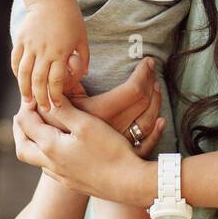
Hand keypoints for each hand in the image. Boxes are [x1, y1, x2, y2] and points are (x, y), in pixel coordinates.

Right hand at [11, 0, 89, 107]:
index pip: (56, 80)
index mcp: (60, 52)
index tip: (56, 105)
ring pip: (23, 73)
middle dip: (40, 97)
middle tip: (42, 108)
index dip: (55, 95)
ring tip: (27, 101)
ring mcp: (30, 45)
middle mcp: (44, 51)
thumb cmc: (71, 19)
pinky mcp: (20, 39)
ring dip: (24, 89)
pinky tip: (20, 80)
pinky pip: (16, 60)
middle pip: (38, 80)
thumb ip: (84, 57)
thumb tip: (84, 74)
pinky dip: (17, 72)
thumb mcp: (82, 38)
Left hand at [13, 92, 154, 205]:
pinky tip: (60, 149)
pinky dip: (47, 155)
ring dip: (33, 143)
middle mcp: (50, 164)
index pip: (26, 123)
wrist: (128, 183)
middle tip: (23, 115)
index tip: (33, 96)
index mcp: (50, 146)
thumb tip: (47, 98)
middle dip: (19, 130)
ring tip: (41, 129)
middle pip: (22, 147)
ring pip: (35, 160)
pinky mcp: (72, 184)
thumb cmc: (110, 150)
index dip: (26, 107)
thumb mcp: (86, 124)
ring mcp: (61, 176)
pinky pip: (50, 169)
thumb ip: (64, 110)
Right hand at [30, 56, 165, 154]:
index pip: (132, 90)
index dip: (144, 74)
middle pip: (143, 103)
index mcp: (99, 112)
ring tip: (155, 87)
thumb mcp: (58, 99)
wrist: (57, 160)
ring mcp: (120, 143)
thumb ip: (66, 79)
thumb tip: (73, 58)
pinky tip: (161, 119)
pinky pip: (147, 143)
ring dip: (155, 102)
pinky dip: (157, 130)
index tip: (148, 62)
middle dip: (151, 83)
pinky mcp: (123, 156)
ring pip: (148, 121)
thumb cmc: (56, 127)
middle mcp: (113, 127)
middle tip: (152, 71)